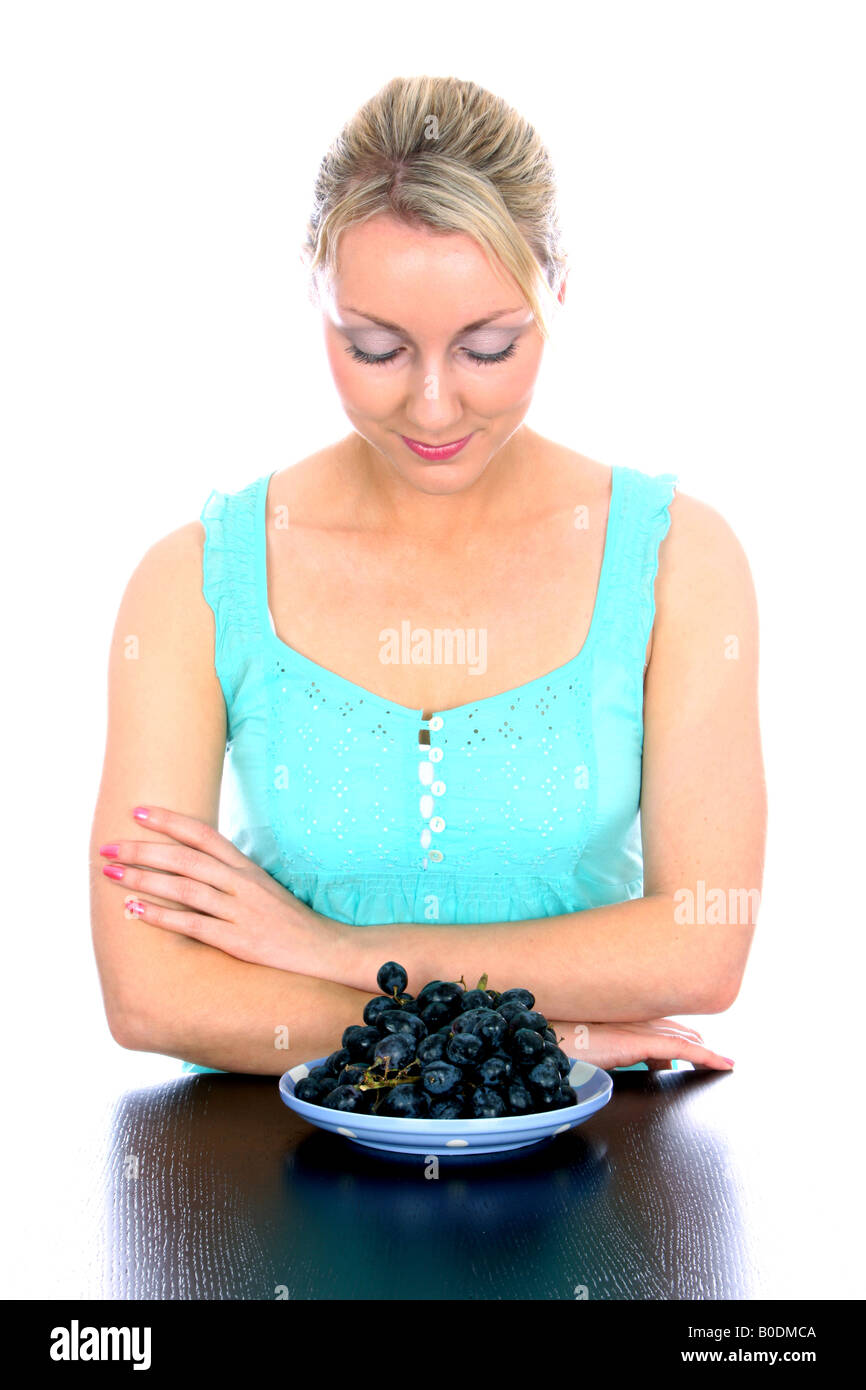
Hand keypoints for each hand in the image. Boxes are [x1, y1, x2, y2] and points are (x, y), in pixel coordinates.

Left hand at [99, 805, 347, 978]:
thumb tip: (191, 865)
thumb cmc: (287, 921)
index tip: (138, 811)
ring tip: (111, 872)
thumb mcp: (261, 888)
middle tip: (108, 845)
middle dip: (143, 848)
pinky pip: (192, 924)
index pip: (203, 834)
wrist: (323, 950)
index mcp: (246, 867)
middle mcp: (241, 882)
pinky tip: (135, 911)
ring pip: (184, 887)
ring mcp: (240, 910)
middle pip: (185, 857)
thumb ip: (230, 875)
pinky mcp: (238, 939)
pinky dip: (161, 916)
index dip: (170, 820)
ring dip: (144, 878)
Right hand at [546, 1018, 734, 1070]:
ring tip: (723, 1060)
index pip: (654, 1023)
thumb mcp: (584, 1046)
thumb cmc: (557, 1044)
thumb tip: (620, 1061)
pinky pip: (680, 1049)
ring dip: (704, 1049)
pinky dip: (705, 1056)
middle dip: (692, 1039)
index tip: (689, 1042)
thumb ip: (604, 1049)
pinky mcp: (637, 1042)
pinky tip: (721, 1064)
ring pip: (680, 1037)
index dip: (674, 1032)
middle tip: (711, 1053)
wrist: (544, 1041)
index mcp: (617, 1018)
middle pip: (671, 1027)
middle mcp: (630, 1018)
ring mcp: (635, 1028)